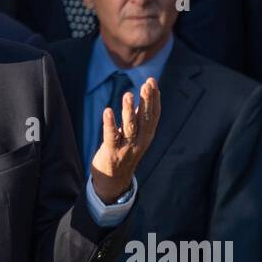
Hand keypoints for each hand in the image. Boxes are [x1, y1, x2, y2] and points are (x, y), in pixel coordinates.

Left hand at [90, 77, 160, 201]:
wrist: (113, 180)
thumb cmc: (124, 152)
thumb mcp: (136, 134)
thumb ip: (140, 117)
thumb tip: (148, 96)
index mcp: (147, 135)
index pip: (153, 115)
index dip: (154, 98)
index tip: (152, 81)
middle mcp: (139, 141)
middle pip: (145, 119)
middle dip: (146, 101)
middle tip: (147, 84)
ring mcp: (126, 147)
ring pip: (129, 127)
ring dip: (128, 110)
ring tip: (128, 94)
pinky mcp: (111, 152)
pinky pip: (111, 136)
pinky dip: (110, 123)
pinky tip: (107, 111)